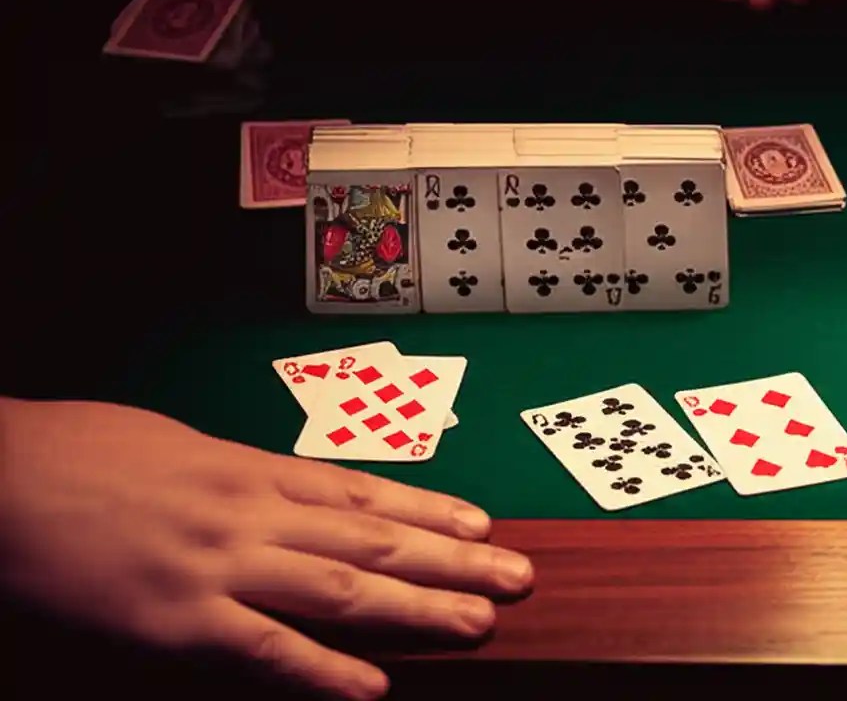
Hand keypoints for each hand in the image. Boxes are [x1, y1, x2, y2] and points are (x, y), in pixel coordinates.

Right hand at [0, 398, 532, 700]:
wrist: (1, 477)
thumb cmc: (82, 454)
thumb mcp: (178, 446)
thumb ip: (243, 478)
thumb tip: (293, 497)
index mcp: (250, 471)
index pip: (363, 492)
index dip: (431, 509)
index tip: (484, 524)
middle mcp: (252, 514)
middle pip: (374, 537)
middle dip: (453, 559)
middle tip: (518, 575)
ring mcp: (220, 567)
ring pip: (342, 586)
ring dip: (417, 607)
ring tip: (479, 621)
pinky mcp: (177, 622)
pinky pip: (266, 650)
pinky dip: (323, 671)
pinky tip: (373, 688)